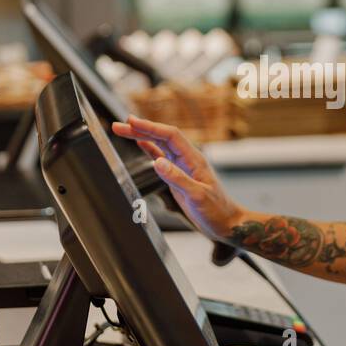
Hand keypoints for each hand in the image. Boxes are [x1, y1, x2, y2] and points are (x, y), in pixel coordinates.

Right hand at [111, 115, 245, 241]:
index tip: (132, 122)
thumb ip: (178, 179)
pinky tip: (140, 143)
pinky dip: (149, 149)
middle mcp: (187, 159)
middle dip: (141, 129)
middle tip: (119, 125)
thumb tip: (158, 162)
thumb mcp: (197, 196)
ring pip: (160, 145)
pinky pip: (161, 157)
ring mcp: (182, 166)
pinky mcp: (178, 176)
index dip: (151, 127)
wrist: (226, 223)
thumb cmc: (217, 210)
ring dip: (142, 136)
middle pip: (162, 137)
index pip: (170, 136)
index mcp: (194, 159)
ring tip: (123, 130)